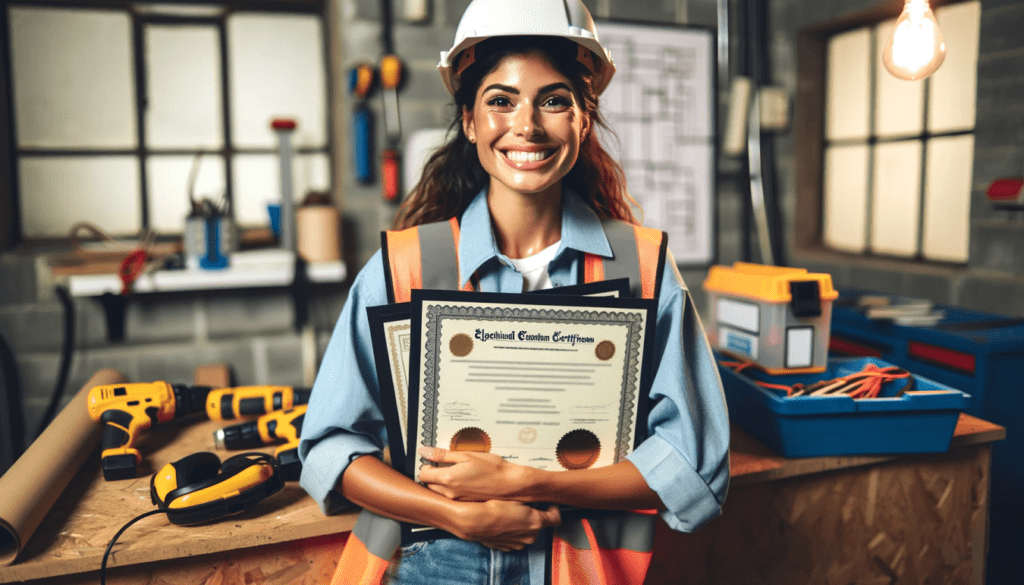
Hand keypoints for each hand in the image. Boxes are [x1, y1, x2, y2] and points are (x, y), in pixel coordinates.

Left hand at [418, 445, 532, 501]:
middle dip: (434, 475)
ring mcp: (457, 501)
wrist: (512, 485)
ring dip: (442, 483)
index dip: (427, 466)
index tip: (434, 461)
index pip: (423, 474)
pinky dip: (453, 490)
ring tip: (457, 473)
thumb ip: (443, 454)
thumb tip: (425, 451)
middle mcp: (449, 493)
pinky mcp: (464, 505)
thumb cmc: (493, 468)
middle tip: (446, 465)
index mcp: (448, 478)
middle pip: (429, 484)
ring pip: (439, 492)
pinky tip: (465, 482)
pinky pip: (451, 497)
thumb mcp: (468, 455)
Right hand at [451, 500, 560, 550]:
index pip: (556, 518)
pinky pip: (515, 538)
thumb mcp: (516, 497)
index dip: (554, 508)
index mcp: (536, 522)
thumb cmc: (494, 507)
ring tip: (511, 513)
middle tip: (524, 504)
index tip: (548, 503)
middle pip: (540, 524)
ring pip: (527, 532)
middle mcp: (530, 536)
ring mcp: (518, 544)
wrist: (475, 521)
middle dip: (535, 514)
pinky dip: (513, 531)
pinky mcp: (507, 547)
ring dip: (523, 524)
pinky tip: (503, 522)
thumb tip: (535, 497)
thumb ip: (531, 499)